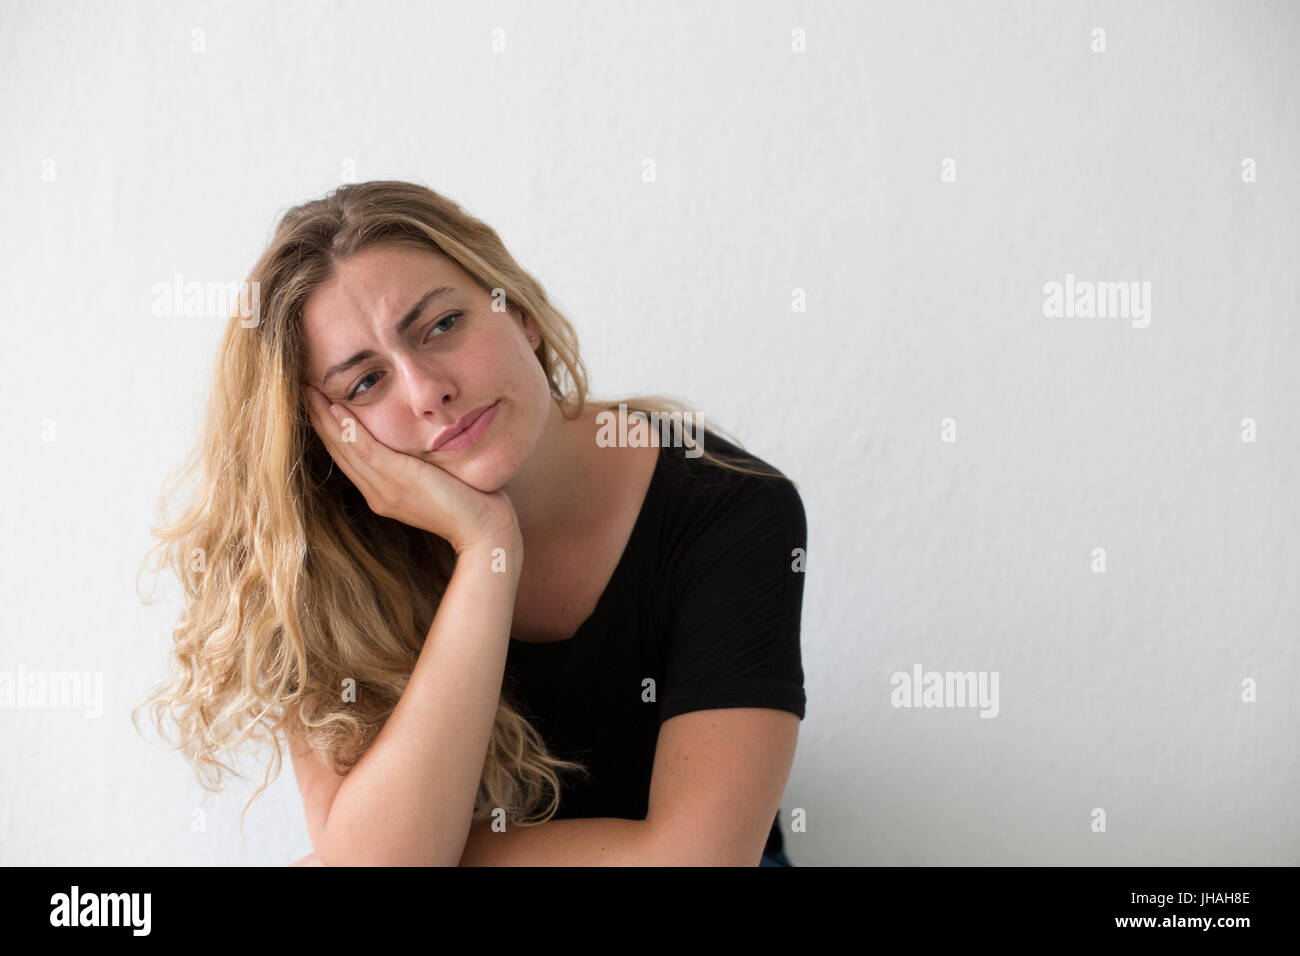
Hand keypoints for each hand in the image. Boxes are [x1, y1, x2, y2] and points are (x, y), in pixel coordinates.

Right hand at [301, 384, 519, 553]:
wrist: (483, 530)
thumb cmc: (468, 502)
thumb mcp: (434, 479)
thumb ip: (417, 463)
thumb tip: (415, 441)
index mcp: (381, 492)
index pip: (346, 455)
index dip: (326, 428)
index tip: (313, 401)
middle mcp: (376, 492)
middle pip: (337, 450)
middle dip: (316, 419)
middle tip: (299, 388)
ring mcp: (385, 488)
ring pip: (344, 448)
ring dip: (323, 418)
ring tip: (307, 390)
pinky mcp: (399, 480)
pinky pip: (366, 450)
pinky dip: (348, 429)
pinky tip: (335, 409)